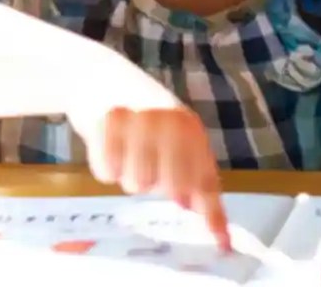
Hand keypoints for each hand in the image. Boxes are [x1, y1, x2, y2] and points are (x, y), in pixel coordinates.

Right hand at [69, 99, 229, 251]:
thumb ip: (186, 171)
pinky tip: (106, 145)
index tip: (223, 245)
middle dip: (154, 184)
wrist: (97, 77)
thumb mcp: (170, 138)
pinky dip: (104, 165)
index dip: (213, 213)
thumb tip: (195, 208)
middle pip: (170, 186)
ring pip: (136, 182)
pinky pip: (107, 170)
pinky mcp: (108, 119)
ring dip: (126, 174)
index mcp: (191, 130)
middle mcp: (173, 122)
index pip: (206, 179)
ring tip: (123, 149)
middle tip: (144, 163)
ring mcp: (142, 118)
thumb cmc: (136, 118)